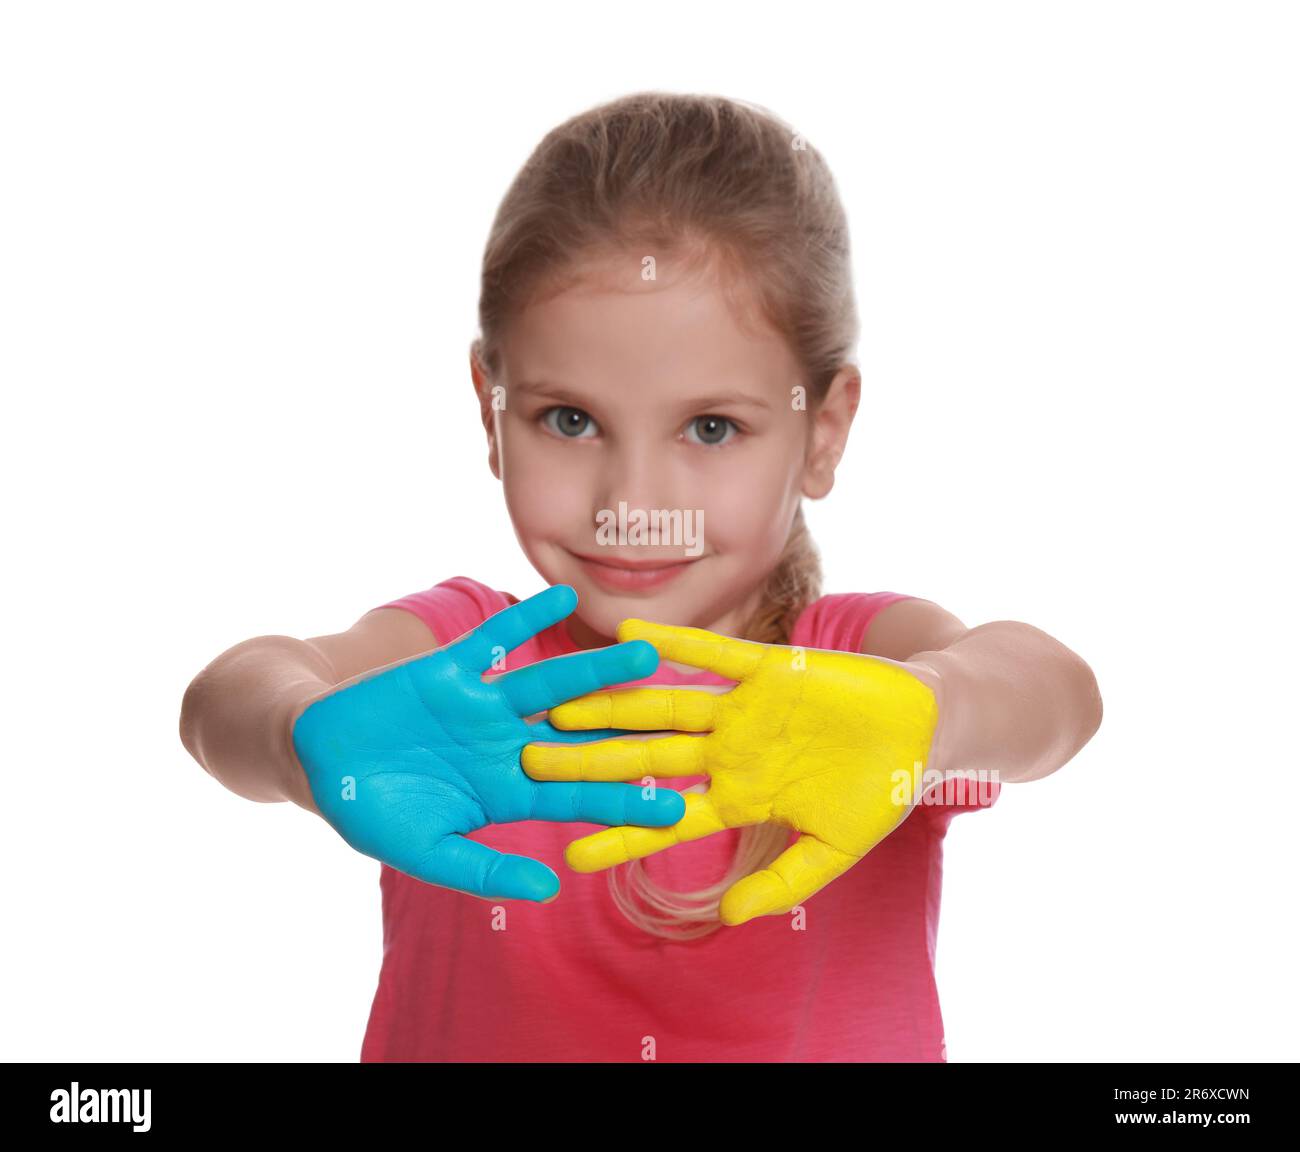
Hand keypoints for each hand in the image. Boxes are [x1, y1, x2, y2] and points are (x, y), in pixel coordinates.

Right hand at [290, 586, 685, 901]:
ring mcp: (484, 705)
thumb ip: (482, 867)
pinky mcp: (453, 669)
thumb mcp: (424, 850)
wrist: (315, 758)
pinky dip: (524, 617)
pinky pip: (495, 638)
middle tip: (687, 721)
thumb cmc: (369, 811)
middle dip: (630, 731)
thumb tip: (549, 888)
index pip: (577, 795)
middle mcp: (508, 745)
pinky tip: (562, 596)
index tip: (679, 808)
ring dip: (596, 668)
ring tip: (645, 651)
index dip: (624, 801)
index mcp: (507, 791)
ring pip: (551, 684)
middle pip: (580, 736)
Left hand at [522, 619, 939, 924]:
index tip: (571, 850)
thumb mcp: (834, 850)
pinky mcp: (768, 668)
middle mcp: (728, 751)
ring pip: (664, 708)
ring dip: (613, 706)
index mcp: (739, 796)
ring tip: (557, 706)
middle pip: (647, 760)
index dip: (622, 833)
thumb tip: (729, 920)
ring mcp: (743, 708)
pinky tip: (626, 638)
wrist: (925, 730)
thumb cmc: (880, 792)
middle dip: (591, 764)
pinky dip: (673, 647)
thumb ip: (784, 882)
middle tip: (530, 765)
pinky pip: (713, 656)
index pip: (669, 819)